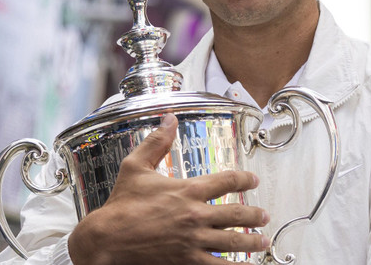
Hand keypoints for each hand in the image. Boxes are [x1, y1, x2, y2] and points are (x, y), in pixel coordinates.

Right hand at [68, 114, 269, 263]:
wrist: (107, 238)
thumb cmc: (121, 205)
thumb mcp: (135, 167)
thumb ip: (156, 142)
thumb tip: (168, 119)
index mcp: (187, 190)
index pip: (226, 181)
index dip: (244, 179)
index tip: (252, 180)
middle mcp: (195, 215)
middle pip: (236, 214)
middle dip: (254, 215)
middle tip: (264, 216)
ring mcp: (193, 240)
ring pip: (233, 241)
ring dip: (252, 241)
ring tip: (263, 242)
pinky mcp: (187, 260)